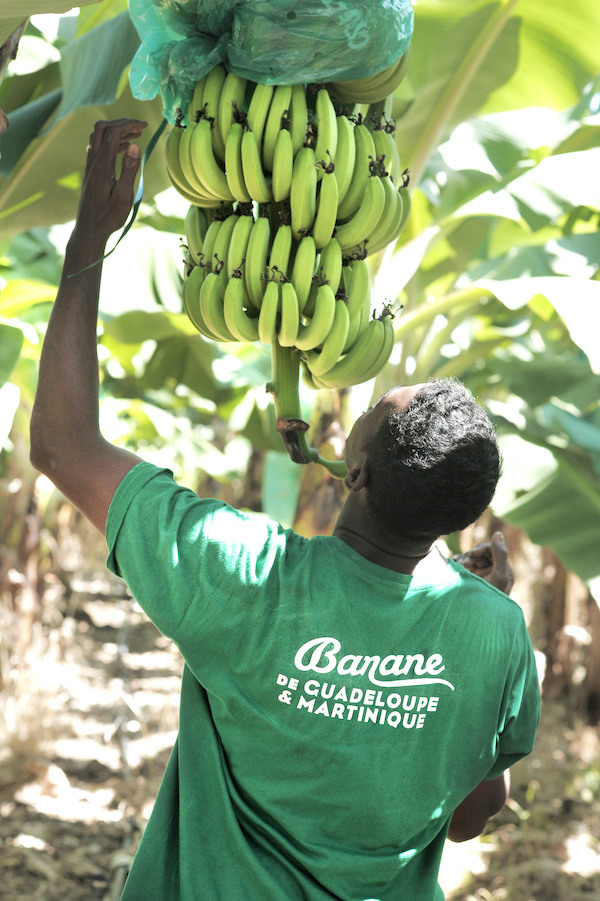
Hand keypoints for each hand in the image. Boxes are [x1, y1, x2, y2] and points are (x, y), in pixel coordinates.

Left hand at [73, 118, 146, 247]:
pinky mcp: (90, 171)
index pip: (113, 131)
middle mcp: (93, 161)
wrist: (89, 229)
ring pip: (99, 136)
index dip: (129, 124)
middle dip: (122, 123)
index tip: (145, 126)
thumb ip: (130, 169)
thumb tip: (135, 145)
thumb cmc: (109, 217)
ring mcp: (90, 165)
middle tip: (140, 128)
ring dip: (116, 131)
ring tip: (135, 136)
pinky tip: (124, 149)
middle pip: (103, 128)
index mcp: (103, 165)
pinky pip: (98, 146)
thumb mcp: (124, 196)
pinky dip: (112, 141)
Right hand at [454, 531, 513, 593]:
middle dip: (472, 556)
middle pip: (482, 553)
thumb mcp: (499, 575)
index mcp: (504, 570)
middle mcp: (493, 572)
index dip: (482, 549)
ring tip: (461, 568)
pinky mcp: (471, 581)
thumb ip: (500, 554)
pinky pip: (465, 565)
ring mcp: (481, 577)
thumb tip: (498, 533)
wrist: (478, 619)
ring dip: (465, 561)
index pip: (493, 550)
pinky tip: (456, 567)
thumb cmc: (491, 598)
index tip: (472, 556)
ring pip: (472, 559)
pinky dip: (460, 564)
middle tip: (465, 564)